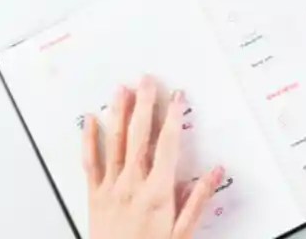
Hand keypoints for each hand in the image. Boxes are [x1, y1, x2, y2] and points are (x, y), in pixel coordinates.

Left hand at [83, 75, 223, 238]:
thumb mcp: (182, 233)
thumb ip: (198, 201)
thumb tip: (215, 173)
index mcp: (156, 192)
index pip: (168, 145)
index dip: (174, 118)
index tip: (177, 98)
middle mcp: (131, 184)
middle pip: (139, 136)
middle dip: (145, 105)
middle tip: (148, 80)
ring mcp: (111, 188)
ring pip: (114, 142)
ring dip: (119, 113)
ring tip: (122, 90)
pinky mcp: (94, 195)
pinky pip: (90, 162)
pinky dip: (89, 139)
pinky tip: (90, 121)